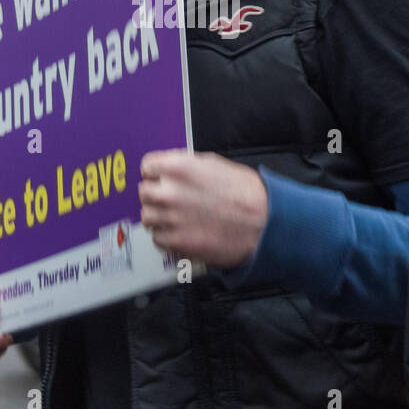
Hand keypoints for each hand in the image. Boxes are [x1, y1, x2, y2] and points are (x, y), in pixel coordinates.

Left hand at [138, 150, 267, 268]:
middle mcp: (170, 192)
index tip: (158, 178)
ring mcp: (171, 219)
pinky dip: (167, 237)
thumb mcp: (215, 165)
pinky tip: (183, 232)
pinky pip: (157, 239)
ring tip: (176, 218)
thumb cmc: (247, 194)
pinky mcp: (176, 243)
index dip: (155, 173)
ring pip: (147, 217)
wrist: (264, 223)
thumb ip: (187, 165)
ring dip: (159, 217)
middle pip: (143, 192)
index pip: (147, 166)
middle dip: (155, 195)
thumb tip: (171, 168)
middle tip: (170, 200)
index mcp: (178, 168)